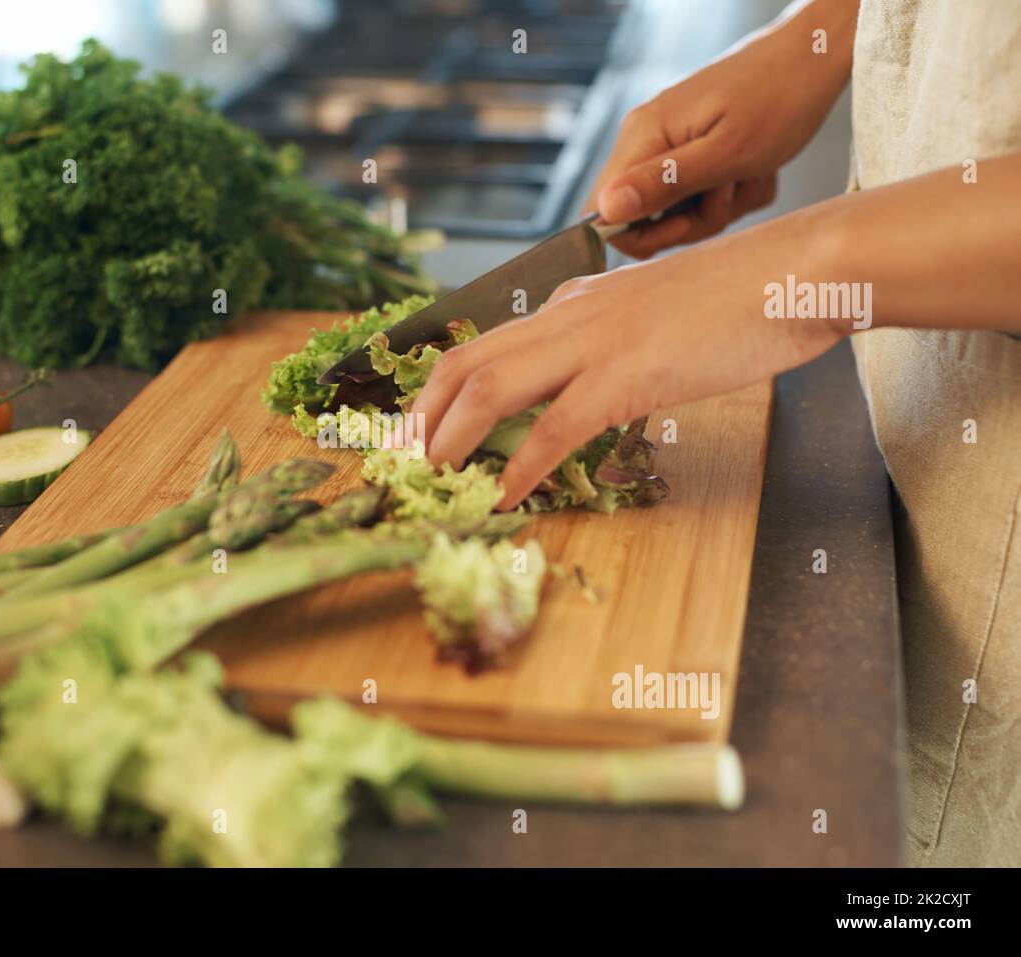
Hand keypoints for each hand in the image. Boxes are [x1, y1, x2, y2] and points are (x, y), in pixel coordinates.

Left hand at [412, 224, 846, 508]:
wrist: (794, 271)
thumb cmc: (736, 298)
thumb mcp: (653, 316)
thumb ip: (610, 343)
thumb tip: (585, 388)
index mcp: (572, 304)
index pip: (484, 345)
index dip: (438, 391)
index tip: (417, 429)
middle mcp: (567, 316)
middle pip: (466, 364)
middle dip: (422, 416)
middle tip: (397, 461)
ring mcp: (593, 343)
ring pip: (492, 389)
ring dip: (451, 440)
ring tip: (429, 480)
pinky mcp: (627, 373)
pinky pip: (556, 426)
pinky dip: (521, 466)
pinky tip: (504, 496)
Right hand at [588, 0, 856, 257]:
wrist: (814, 56)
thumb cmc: (780, 98)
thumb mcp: (726, 153)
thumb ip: (664, 183)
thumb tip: (607, 211)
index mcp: (644, 136)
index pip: (602, 212)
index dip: (640, 235)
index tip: (686, 225)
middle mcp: (647, 138)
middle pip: (643, 216)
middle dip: (691, 220)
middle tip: (730, 192)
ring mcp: (670, 143)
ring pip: (677, 210)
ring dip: (720, 206)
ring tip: (749, 172)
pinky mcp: (693, 146)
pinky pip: (701, 194)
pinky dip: (733, 191)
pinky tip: (755, 166)